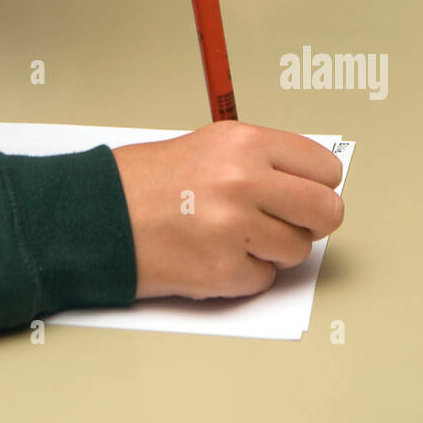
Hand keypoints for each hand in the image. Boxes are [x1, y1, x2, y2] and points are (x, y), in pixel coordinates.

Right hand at [112, 122, 343, 299]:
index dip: (318, 183)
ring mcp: (236, 229)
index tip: (306, 190)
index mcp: (244, 143)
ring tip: (234, 234)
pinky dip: (245, 273)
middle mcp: (244, 182)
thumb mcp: (208, 145)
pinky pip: (264, 279)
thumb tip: (309, 184)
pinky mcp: (223, 271)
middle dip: (312, 221)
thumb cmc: (144, 181)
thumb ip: (261, 160)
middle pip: (327, 212)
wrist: (95, 215)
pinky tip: (215, 253)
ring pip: (297, 250)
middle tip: (288, 220)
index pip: (324, 168)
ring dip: (273, 249)